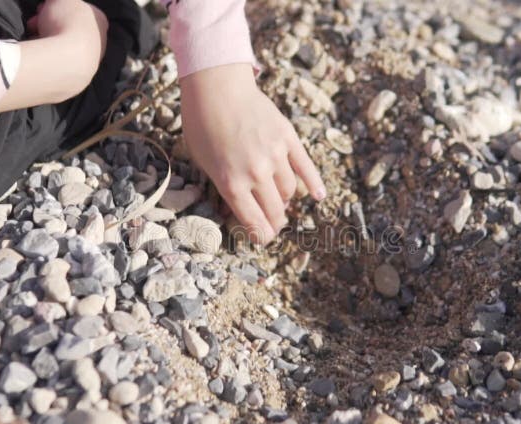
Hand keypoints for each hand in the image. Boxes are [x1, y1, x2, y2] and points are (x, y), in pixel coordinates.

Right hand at [0, 0, 106, 112]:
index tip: (42, 9)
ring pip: (64, 51)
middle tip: (33, 25)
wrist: (65, 63)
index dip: (57, 7)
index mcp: (100, 21)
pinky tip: (37, 60)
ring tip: (33, 42)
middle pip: (69, 31)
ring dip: (47, 44)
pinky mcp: (76, 84)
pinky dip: (47, 62)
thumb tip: (54, 2)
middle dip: (49, 26)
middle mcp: (100, 45)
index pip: (77, 10)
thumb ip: (58, 0)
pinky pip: (59, 68)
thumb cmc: (65, 23)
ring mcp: (90, 66)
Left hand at [180, 63, 325, 243]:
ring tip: (279, 200)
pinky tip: (318, 196)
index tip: (263, 239)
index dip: (260, 236)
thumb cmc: (201, 125)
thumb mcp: (202, 162)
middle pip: (275, 211)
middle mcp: (256, 173)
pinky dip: (314, 184)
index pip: (254, 222)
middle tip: (273, 224)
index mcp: (231, 183)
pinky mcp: (287, 138)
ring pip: (289, 191)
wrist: (216, 87)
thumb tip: (240, 207)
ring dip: (285, 200)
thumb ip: (223, 186)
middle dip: (275, 222)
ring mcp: (274, 155)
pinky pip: (306, 168)